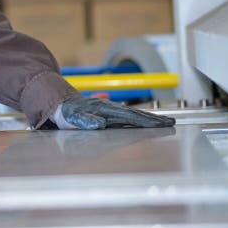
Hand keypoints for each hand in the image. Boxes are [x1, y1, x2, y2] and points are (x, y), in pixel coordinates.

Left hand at [57, 96, 175, 129]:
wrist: (56, 102)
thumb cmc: (64, 112)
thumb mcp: (71, 118)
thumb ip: (84, 120)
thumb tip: (100, 125)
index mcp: (103, 109)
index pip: (129, 116)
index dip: (145, 120)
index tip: (161, 124)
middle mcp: (108, 108)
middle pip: (135, 114)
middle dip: (153, 119)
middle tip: (171, 123)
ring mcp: (108, 110)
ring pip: (132, 114)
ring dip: (148, 119)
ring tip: (165, 123)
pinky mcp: (107, 114)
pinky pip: (126, 117)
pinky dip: (138, 119)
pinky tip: (145, 123)